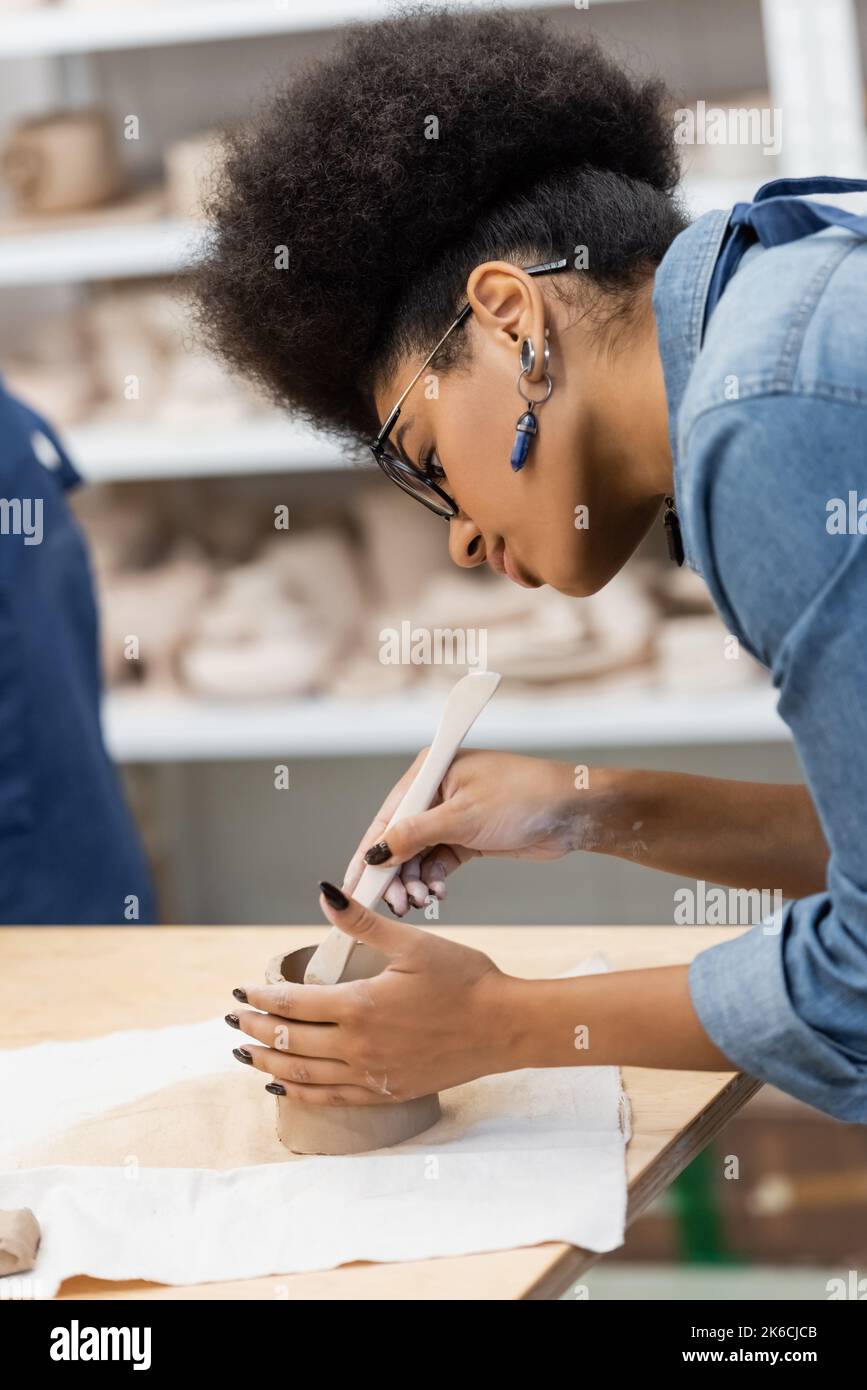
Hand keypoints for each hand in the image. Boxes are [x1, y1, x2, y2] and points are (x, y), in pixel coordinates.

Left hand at [228, 886, 525, 1104]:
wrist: (504, 1026)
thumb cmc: (464, 979)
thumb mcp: (412, 943)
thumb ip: (361, 923)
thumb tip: (324, 892)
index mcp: (360, 1006)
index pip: (290, 1005)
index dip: (259, 998)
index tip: (239, 992)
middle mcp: (358, 1046)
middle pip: (287, 1041)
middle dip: (253, 1030)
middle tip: (232, 1021)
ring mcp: (371, 1074)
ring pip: (301, 1074)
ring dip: (267, 1063)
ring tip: (244, 1054)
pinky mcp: (386, 1091)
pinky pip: (329, 1097)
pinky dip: (298, 1092)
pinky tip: (282, 1085)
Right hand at [342, 749, 590, 914]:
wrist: (573, 811)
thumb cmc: (524, 797)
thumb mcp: (464, 816)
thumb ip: (415, 835)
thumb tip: (373, 852)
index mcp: (429, 771)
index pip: (387, 816)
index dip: (368, 852)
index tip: (355, 885)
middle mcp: (436, 791)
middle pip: (398, 839)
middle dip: (394, 874)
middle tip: (395, 904)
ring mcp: (452, 815)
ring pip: (417, 855)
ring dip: (414, 880)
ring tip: (419, 901)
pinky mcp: (468, 836)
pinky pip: (438, 861)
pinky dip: (434, 879)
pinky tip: (437, 893)